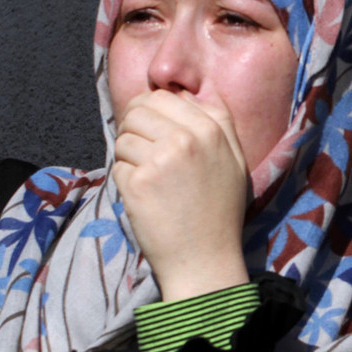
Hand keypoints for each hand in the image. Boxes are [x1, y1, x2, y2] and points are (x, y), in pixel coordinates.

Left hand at [113, 90, 250, 299]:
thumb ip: (218, 121)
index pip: (162, 96)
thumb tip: (185, 92)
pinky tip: (145, 198)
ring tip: (150, 180)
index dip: (149, 110)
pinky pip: (117, 166)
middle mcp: (186, 139)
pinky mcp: (138, 183)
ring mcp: (160, 160)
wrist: (205, 259)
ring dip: (129, 157)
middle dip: (134, 129)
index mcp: (211, 130)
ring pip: (123, 138)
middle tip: (145, 155)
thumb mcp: (234, 160)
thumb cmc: (219, 211)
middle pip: (137, 110)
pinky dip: (125, 181)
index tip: (151, 130)